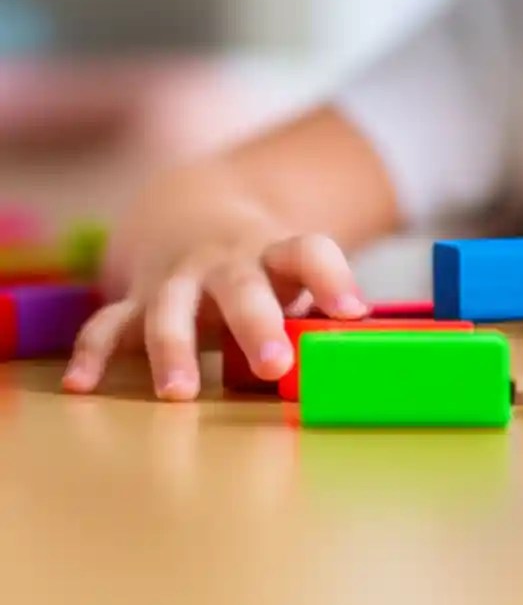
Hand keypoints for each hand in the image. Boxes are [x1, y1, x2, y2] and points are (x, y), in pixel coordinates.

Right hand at [62, 234, 367, 400]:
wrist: (192, 211)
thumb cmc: (262, 264)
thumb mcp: (294, 273)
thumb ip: (320, 305)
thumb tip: (359, 346)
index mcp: (274, 253)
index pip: (308, 251)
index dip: (333, 279)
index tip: (354, 312)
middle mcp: (225, 263)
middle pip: (242, 287)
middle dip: (257, 325)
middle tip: (275, 365)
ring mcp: (177, 280)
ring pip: (171, 310)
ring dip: (175, 349)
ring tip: (181, 393)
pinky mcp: (136, 300)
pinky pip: (108, 325)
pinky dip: (92, 354)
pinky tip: (81, 386)